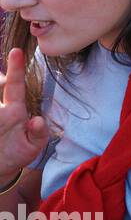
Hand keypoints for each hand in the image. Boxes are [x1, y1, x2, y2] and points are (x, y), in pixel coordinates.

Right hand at [0, 47, 47, 175]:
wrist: (0, 169)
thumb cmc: (18, 154)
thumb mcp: (32, 146)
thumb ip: (38, 134)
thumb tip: (38, 120)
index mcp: (14, 111)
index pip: (15, 86)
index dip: (16, 69)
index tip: (17, 51)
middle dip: (0, 77)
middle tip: (2, 77)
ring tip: (1, 91)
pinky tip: (1, 119)